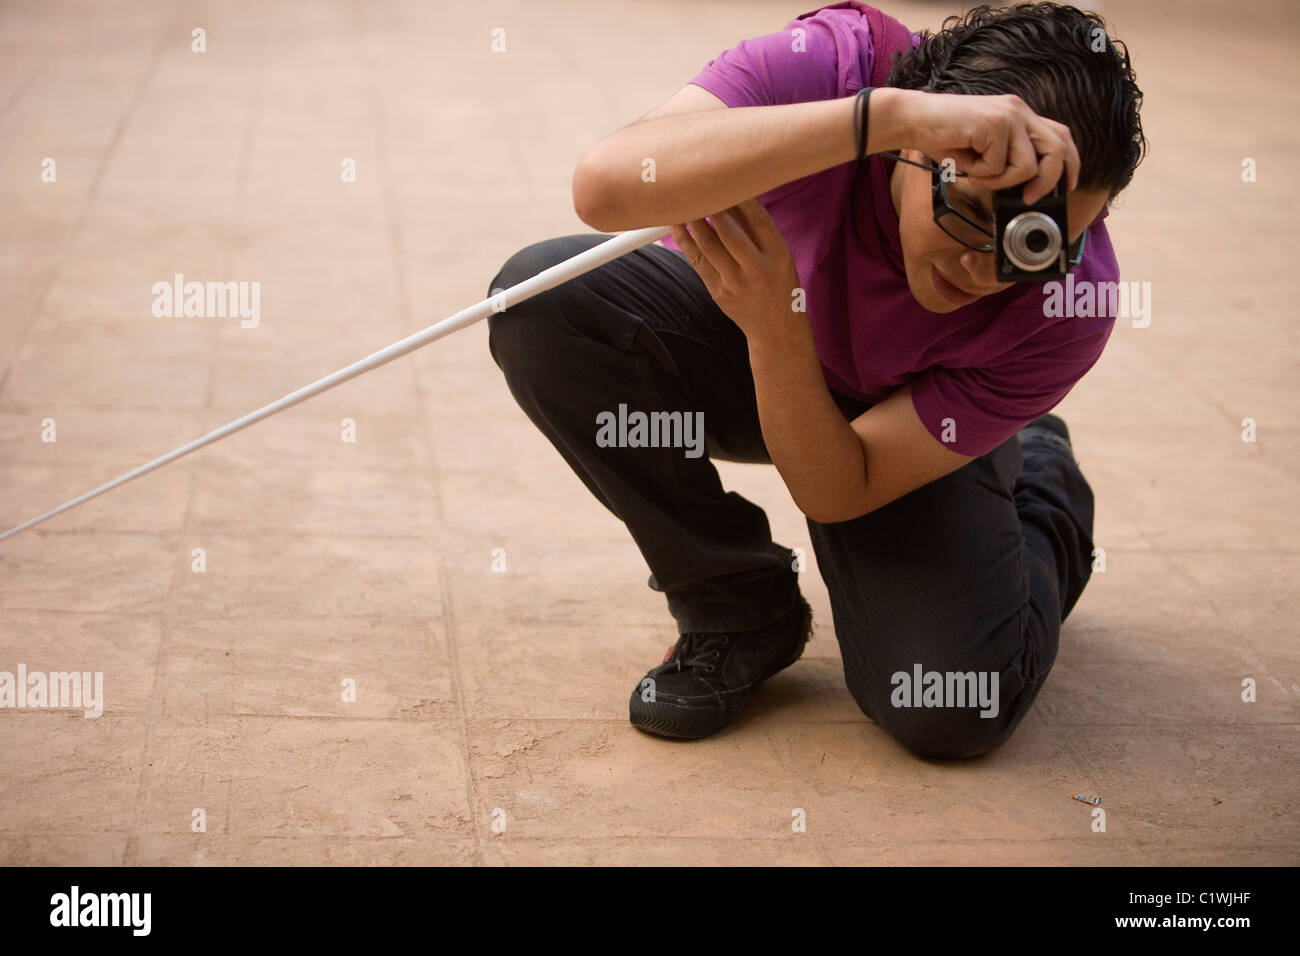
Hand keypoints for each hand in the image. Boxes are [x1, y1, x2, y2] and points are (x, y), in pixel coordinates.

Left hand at [669, 198, 803, 342]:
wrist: (776, 327)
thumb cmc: (779, 283)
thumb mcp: (781, 256)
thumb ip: (758, 230)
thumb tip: (733, 195)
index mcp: (779, 255)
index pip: (758, 220)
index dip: (740, 198)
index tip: (726, 179)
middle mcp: (758, 270)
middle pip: (730, 233)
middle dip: (713, 208)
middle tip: (699, 186)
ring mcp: (736, 284)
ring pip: (709, 247)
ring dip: (693, 221)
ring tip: (683, 200)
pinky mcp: (718, 292)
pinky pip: (697, 262)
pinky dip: (685, 240)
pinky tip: (677, 224)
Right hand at [894, 89, 1079, 203]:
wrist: (913, 119)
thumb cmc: (944, 137)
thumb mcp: (983, 150)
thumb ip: (1007, 159)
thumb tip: (1026, 189)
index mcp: (1019, 114)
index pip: (1061, 135)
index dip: (1070, 163)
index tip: (1067, 186)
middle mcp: (1019, 111)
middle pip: (1057, 149)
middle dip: (1046, 181)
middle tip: (1029, 198)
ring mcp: (1008, 115)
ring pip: (1027, 165)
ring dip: (1000, 180)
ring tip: (977, 172)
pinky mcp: (994, 124)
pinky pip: (999, 165)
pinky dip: (980, 173)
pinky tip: (964, 161)